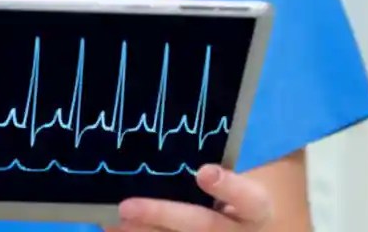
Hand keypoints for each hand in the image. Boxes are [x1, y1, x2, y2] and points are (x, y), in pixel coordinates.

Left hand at [106, 164, 272, 231]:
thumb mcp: (238, 184)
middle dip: (163, 215)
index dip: (228, 186)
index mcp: (255, 209)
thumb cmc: (233, 198)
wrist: (246, 230)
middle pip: (203, 226)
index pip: (249, 199)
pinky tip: (112, 226)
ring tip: (115, 220)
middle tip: (127, 207)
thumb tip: (160, 145)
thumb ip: (213, 172)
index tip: (204, 171)